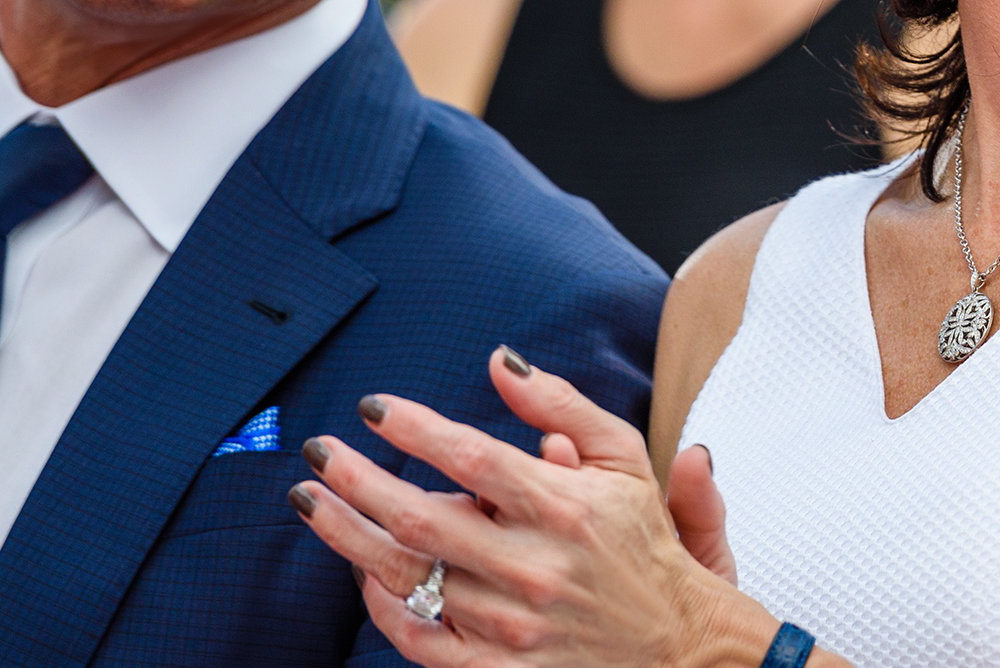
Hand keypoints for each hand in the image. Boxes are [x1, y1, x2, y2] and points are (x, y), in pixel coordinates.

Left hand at [291, 347, 772, 666]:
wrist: (681, 646)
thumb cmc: (643, 544)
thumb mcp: (623, 459)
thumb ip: (561, 405)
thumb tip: (501, 360)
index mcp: (566, 508)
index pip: (473, 458)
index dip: (415, 428)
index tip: (374, 406)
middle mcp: (536, 568)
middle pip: (422, 519)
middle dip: (357, 481)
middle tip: (319, 454)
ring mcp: (514, 626)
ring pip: (411, 579)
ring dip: (353, 538)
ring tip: (317, 503)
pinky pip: (421, 642)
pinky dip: (384, 608)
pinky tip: (363, 575)